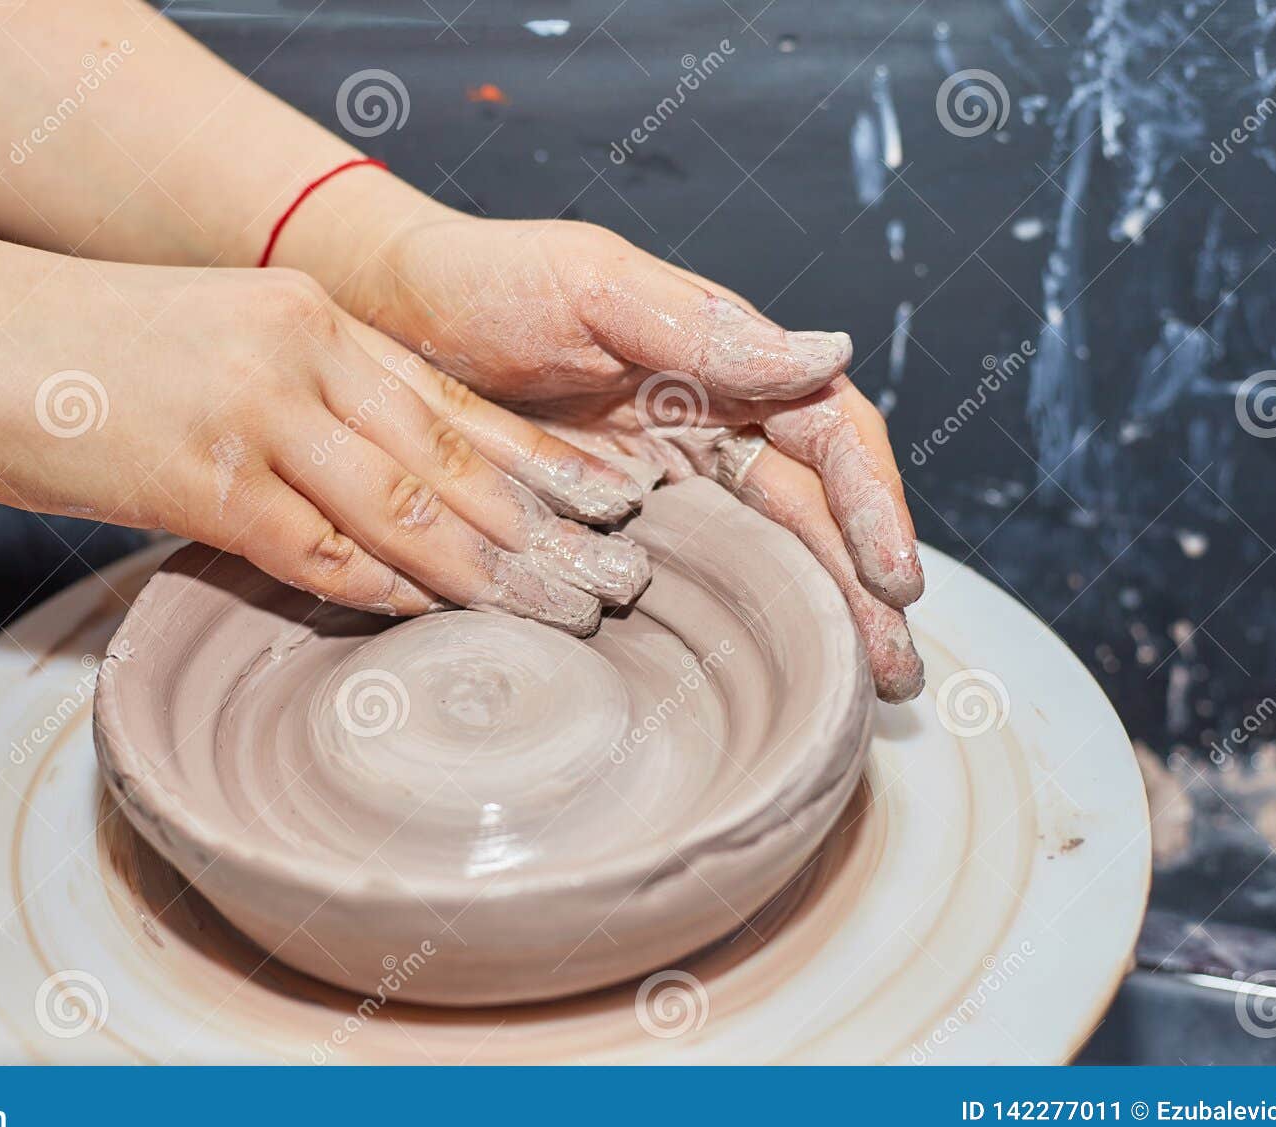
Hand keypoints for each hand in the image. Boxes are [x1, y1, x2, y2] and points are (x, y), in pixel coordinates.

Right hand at [0, 251, 653, 635]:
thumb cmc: (85, 352)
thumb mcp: (219, 344)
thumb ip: (303, 403)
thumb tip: (373, 487)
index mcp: (318, 321)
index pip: (458, 403)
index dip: (544, 461)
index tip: (611, 504)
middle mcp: (303, 355)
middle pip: (454, 455)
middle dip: (544, 526)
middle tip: (617, 577)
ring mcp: (257, 413)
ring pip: (404, 504)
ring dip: (486, 570)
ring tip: (558, 615)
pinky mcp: (201, 476)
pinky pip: (315, 549)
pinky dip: (379, 591)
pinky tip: (429, 620)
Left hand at [334, 212, 924, 701]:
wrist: (379, 319)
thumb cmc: (483, 282)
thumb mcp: (589, 286)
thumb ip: (700, 325)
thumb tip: (830, 358)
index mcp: (720, 366)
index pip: (825, 437)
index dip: (870, 505)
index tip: (895, 578)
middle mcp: (702, 430)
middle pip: (809, 514)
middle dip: (862, 589)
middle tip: (896, 675)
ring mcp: (653, 487)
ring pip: (758, 557)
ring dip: (815, 621)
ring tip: (858, 695)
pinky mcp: (597, 534)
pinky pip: (677, 584)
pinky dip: (725, 630)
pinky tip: (753, 682)